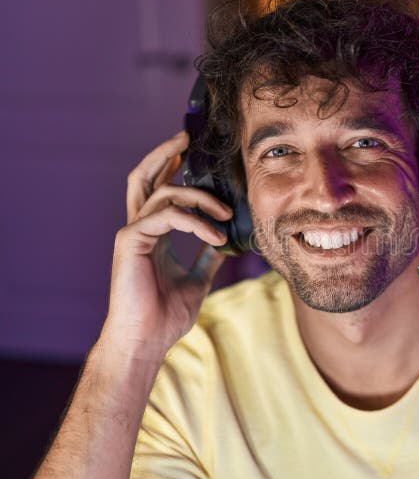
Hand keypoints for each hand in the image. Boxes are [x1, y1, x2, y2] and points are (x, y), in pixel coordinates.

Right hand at [101, 131, 232, 358]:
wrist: (147, 341)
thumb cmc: (166, 315)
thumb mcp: (198, 280)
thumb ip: (209, 258)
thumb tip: (228, 244)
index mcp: (152, 234)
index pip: (157, 190)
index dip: (169, 167)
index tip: (188, 151)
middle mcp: (139, 228)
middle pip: (144, 177)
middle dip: (164, 154)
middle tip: (186, 138)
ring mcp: (132, 233)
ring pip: (164, 194)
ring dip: (200, 197)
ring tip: (226, 213)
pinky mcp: (130, 242)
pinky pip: (166, 216)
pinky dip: (195, 221)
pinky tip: (215, 235)